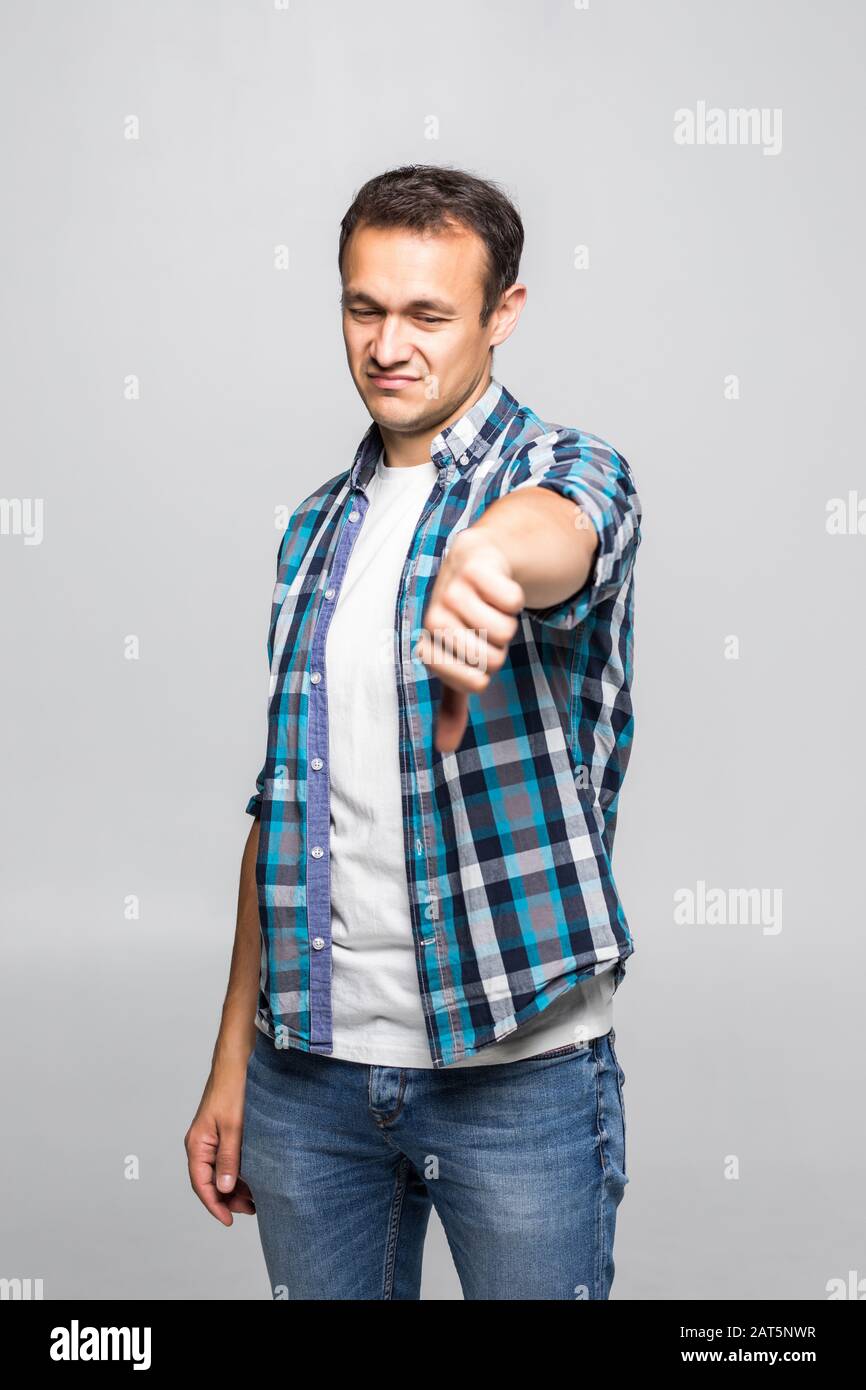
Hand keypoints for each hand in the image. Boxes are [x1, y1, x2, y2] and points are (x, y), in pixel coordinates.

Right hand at [185, 1061, 256, 1226]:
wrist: (238, 1060)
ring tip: (256, 1196)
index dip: (214, 1205)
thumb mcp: (233, 1127)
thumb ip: (228, 1158)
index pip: (201, 1184)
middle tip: (252, 1209)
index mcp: (197, 1144)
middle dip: (228, 1198)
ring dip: (235, 1185)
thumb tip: (222, 1188)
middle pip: (210, 1181)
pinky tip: (254, 1176)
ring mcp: (212, 1137)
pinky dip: (238, 1170)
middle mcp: (201, 1143)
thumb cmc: (233, 1088)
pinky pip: (227, 1158)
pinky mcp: (224, 1131)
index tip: (229, 1220)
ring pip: (220, 1171)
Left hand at [414, 527, 524, 753]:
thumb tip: (444, 748)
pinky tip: (496, 586)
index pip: (473, 683)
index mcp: (429, 646)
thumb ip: (451, 704)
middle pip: (492, 660)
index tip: (473, 658)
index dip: (485, 674)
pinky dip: (513, 596)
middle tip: (485, 631)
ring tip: (490, 608)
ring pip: (504, 630)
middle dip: (498, 650)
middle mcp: (434, 617)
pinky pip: (511, 599)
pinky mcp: (474, 565)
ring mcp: (452, 588)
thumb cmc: (465, 620)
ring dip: (507, 622)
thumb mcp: (457, 662)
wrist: (474, 564)